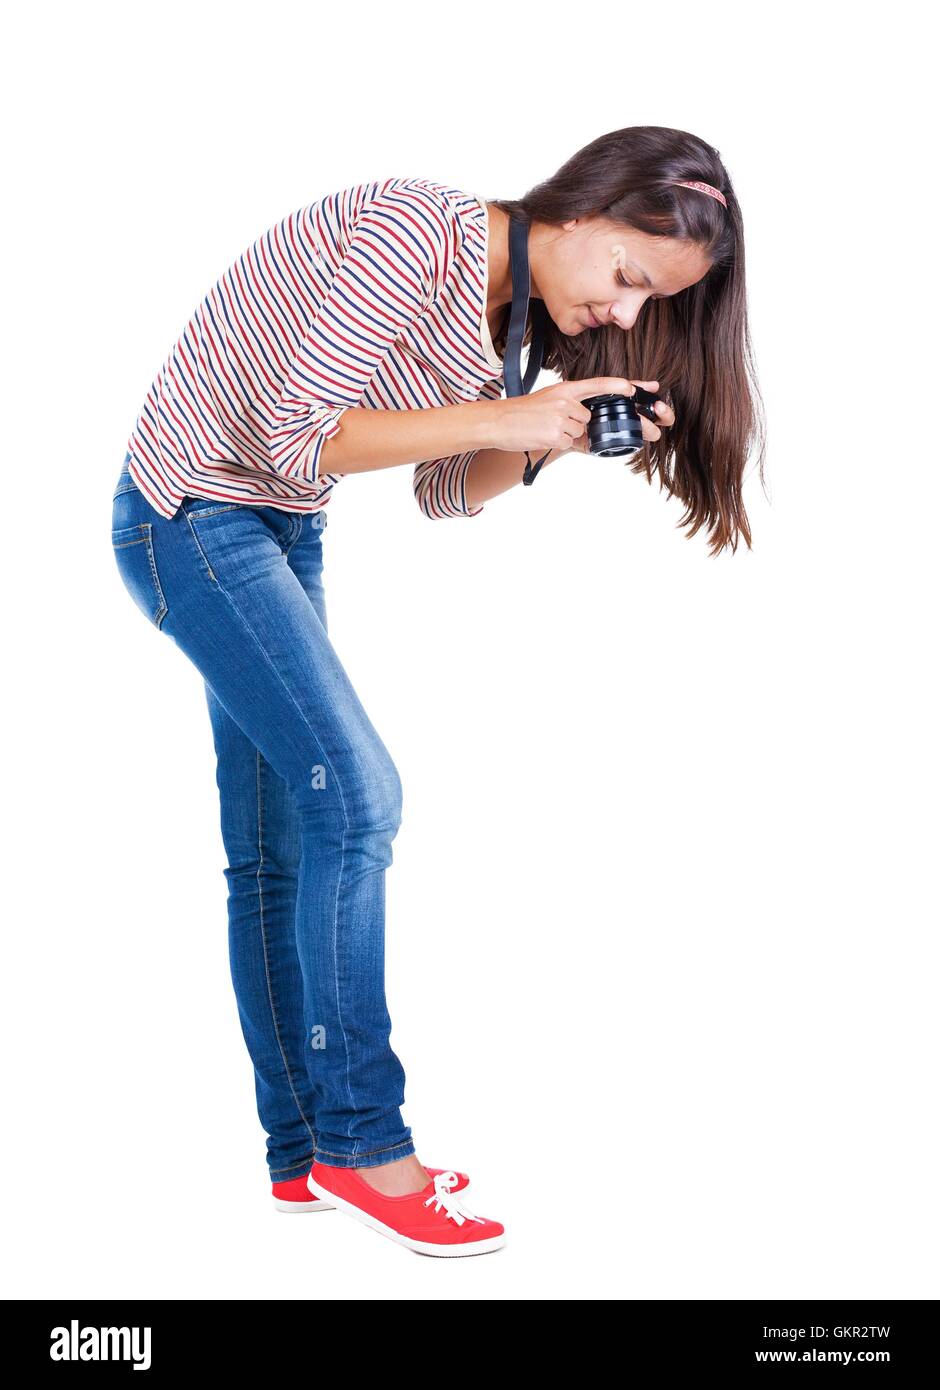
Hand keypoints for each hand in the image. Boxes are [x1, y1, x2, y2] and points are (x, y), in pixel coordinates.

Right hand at [482, 377, 662, 454]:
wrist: (497, 421)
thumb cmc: (521, 413)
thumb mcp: (547, 399)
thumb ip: (568, 406)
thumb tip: (584, 423)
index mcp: (564, 389)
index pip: (597, 384)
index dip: (618, 386)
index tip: (634, 389)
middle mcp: (565, 400)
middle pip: (587, 418)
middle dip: (574, 425)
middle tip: (550, 422)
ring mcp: (561, 417)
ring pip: (577, 432)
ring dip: (563, 435)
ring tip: (543, 428)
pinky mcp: (555, 433)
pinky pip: (566, 443)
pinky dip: (555, 444)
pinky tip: (541, 436)